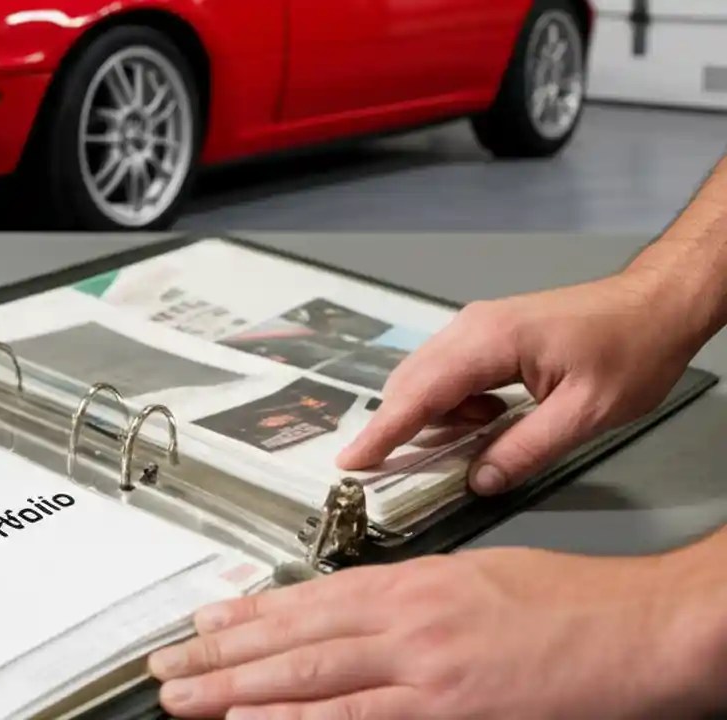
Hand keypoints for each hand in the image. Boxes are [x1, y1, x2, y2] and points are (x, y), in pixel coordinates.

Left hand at [148, 547, 725, 718]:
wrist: (635, 628)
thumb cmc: (567, 603)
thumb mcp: (473, 578)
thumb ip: (407, 596)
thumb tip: (352, 613)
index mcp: (410, 583)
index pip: (306, 599)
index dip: (245, 615)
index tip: (201, 623)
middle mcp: (404, 619)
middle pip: (291, 637)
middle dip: (219, 654)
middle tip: (166, 665)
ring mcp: (422, 667)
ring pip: (308, 677)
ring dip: (236, 689)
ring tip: (185, 696)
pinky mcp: (448, 710)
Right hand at [337, 269, 704, 494]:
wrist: (657, 304)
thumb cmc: (632, 349)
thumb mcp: (586, 414)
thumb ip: (526, 450)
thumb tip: (478, 481)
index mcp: (490, 341)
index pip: (420, 393)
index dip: (383, 431)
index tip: (351, 460)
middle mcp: (471, 327)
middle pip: (410, 383)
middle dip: (405, 427)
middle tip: (418, 465)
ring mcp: (476, 326)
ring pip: (427, 379)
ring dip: (438, 416)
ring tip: (486, 434)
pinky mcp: (486, 333)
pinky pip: (448, 374)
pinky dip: (454, 404)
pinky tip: (493, 416)